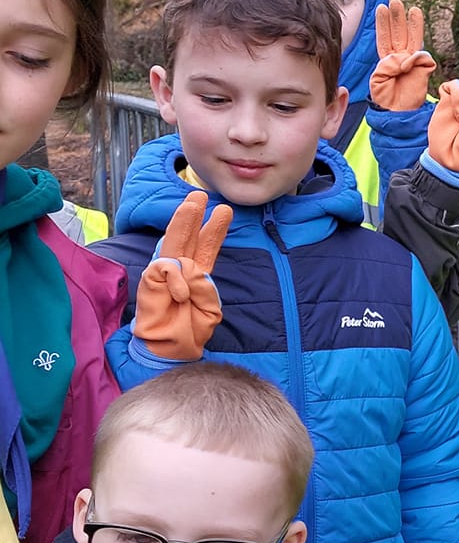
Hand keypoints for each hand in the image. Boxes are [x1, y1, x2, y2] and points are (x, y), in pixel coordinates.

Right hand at [132, 191, 231, 361]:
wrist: (170, 347)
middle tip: (202, 194)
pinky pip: (166, 269)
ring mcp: (165, 274)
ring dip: (182, 220)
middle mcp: (181, 270)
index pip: (206, 247)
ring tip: (192, 202)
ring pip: (173, 242)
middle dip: (195, 215)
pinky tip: (181, 294)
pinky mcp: (150, 280)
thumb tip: (191, 270)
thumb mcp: (208, 308)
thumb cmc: (189, 329)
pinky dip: (176, 280)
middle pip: (189, 237)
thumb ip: (204, 286)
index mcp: (197, 275)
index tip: (224, 211)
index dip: (214, 229)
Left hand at [369, 2, 435, 111]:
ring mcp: (412, 62)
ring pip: (413, 39)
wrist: (399, 113)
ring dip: (412, 24)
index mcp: (386, 60)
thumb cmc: (385, 99)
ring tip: (413, 9)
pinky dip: (417, 56)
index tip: (381, 7)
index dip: (383, 23)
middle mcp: (400, 58)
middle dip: (398, 17)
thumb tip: (404, 57)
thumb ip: (387, 65)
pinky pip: (422, 57)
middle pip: (399, 33)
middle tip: (396, 1)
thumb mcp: (378, 80)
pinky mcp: (423, 69)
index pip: (384, 37)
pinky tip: (409, 62)